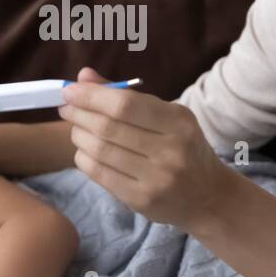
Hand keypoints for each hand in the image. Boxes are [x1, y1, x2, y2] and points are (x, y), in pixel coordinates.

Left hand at [58, 67, 233, 229]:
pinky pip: (100, 174)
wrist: (209, 197)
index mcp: (178, 121)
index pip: (125, 104)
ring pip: (100, 151)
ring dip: (79, 136)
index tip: (69, 90)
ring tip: (76, 129)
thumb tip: (83, 76)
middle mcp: (170, 150)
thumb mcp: (167, 116)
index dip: (91, 96)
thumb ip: (126, 96)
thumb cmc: (183, 148)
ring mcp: (156, 178)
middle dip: (79, 114)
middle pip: (109, 128)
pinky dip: (84, 158)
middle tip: (66, 108)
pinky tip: (85, 151)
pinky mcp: (142, 200)